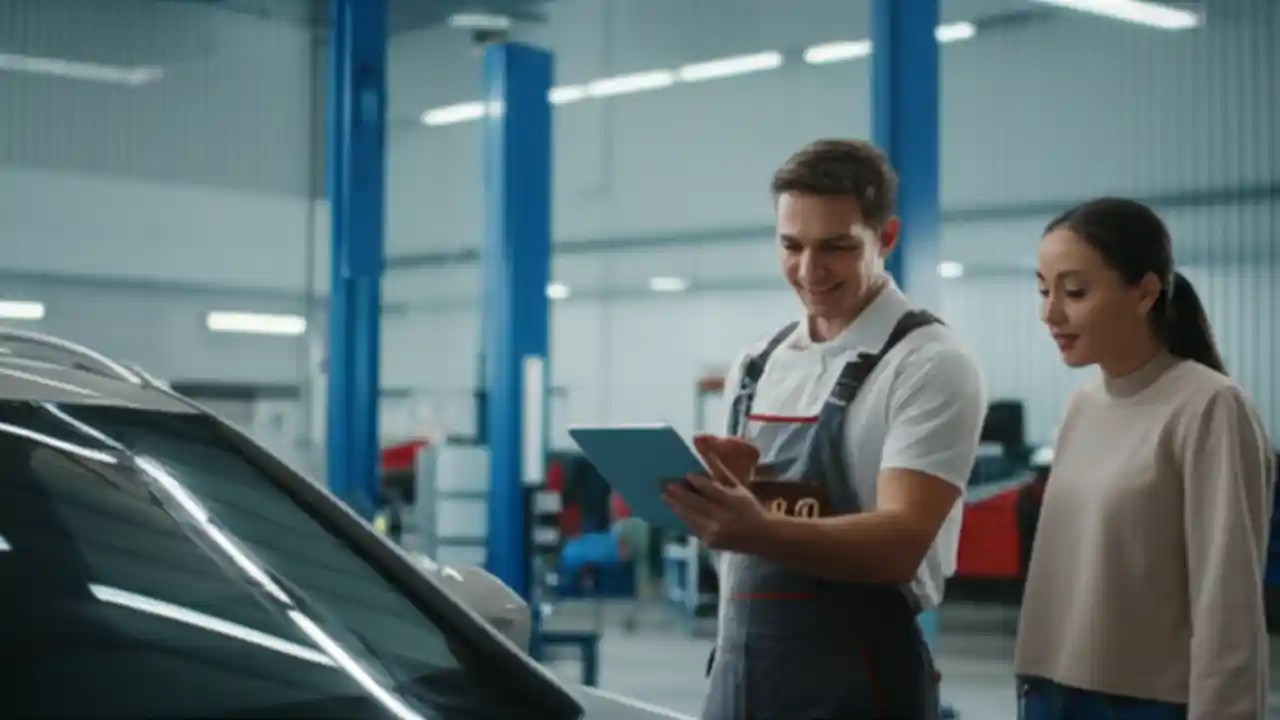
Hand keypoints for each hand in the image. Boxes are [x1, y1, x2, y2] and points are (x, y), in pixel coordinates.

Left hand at [661, 436, 769, 552]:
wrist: (762, 536)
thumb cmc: (748, 507)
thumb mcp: (738, 487)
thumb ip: (720, 471)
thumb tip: (706, 451)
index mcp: (733, 501)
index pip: (714, 490)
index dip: (699, 482)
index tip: (686, 474)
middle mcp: (724, 517)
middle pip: (698, 504)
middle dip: (680, 494)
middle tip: (665, 485)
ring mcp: (716, 532)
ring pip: (691, 518)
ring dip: (676, 507)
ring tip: (663, 497)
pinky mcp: (710, 543)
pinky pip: (694, 528)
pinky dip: (683, 518)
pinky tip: (674, 509)